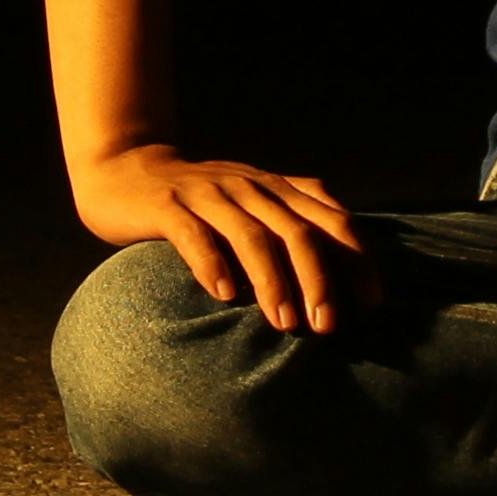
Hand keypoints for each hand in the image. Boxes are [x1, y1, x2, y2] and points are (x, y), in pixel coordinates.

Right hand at [78, 145, 377, 333]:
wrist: (124, 168)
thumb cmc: (198, 200)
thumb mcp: (252, 203)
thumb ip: (293, 222)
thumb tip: (345, 270)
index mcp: (277, 189)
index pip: (331, 219)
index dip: (357, 259)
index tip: (373, 302)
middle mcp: (249, 187)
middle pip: (298, 232)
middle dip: (320, 280)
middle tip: (329, 326)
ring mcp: (207, 194)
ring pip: (251, 236)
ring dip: (273, 281)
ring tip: (286, 322)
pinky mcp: (167, 206)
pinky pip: (193, 234)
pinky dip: (212, 263)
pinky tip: (223, 294)